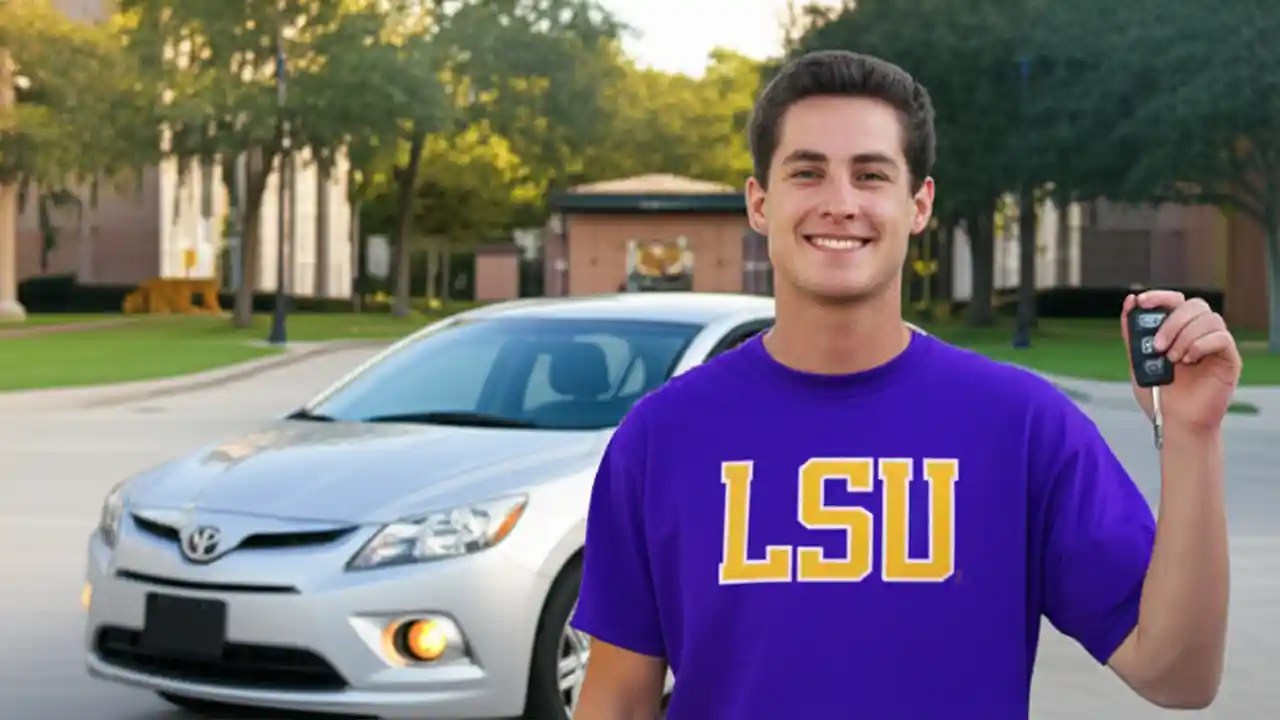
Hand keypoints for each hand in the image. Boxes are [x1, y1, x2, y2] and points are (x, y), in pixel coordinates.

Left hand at [1120, 290, 1242, 434]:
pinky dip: (1201, 344)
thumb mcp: (1137, 362)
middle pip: (1193, 305)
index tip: (1141, 302)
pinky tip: (1189, 360)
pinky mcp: (1229, 359)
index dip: (1160, 296)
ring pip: (1209, 318)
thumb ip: (1132, 334)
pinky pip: (1222, 338)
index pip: (1175, 300)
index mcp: (1178, 331)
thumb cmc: (1159, 395)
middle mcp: (1198, 334)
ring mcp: (1215, 345)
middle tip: (1157, 346)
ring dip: (1185, 336)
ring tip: (1173, 359)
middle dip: (1171, 321)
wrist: (1175, 423)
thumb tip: (1130, 301)